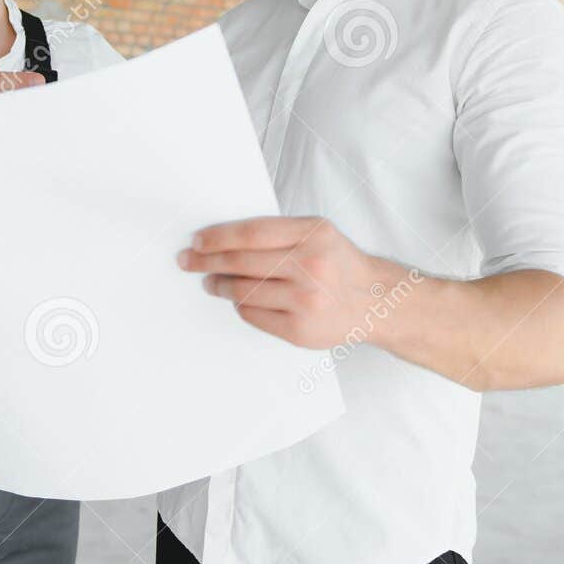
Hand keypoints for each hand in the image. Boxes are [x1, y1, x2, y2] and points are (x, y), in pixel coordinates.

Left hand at [178, 216, 398, 349]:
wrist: (375, 301)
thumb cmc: (338, 264)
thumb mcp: (317, 233)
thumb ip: (278, 234)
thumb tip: (221, 240)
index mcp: (314, 234)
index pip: (251, 233)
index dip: (218, 237)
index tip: (197, 241)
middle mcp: (311, 266)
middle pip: (241, 262)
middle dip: (207, 262)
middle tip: (189, 262)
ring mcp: (306, 300)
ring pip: (242, 291)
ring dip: (219, 286)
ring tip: (211, 283)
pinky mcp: (299, 329)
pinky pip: (252, 315)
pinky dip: (240, 306)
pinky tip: (240, 300)